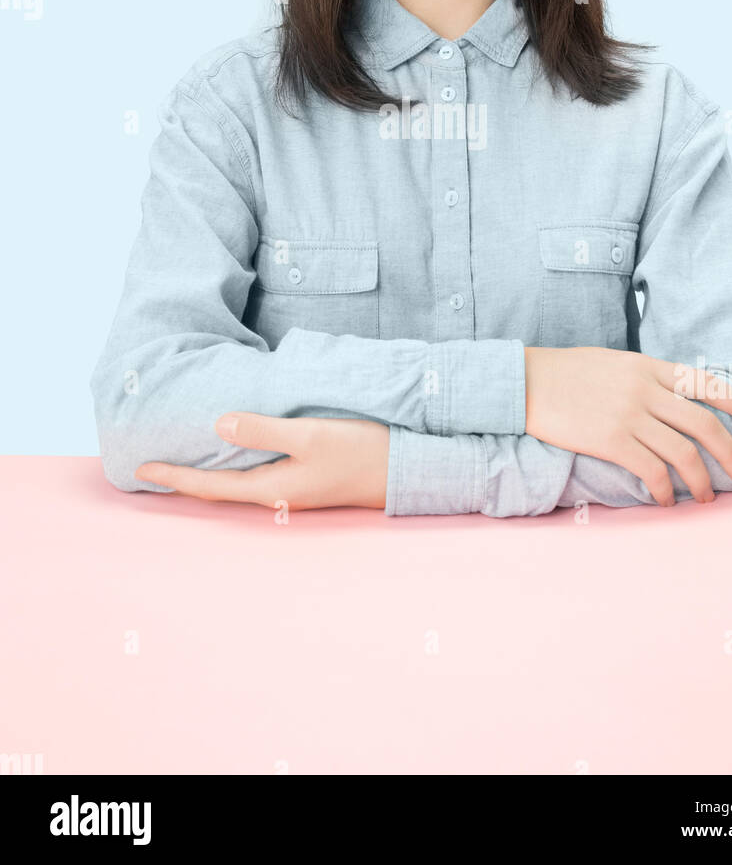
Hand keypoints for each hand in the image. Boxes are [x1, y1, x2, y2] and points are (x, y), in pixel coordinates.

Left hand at [134, 414, 389, 510]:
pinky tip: (235, 451)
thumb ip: (263, 430)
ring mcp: (292, 488)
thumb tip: (219, 423)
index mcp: (271, 489)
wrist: (405, 470)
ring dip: (207, 472)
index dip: (174, 478)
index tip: (140, 471)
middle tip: (151, 469)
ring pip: (237, 481)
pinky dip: (234, 464)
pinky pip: (256, 474)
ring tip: (183, 459)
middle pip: (218, 488)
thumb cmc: (360, 452)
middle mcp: (277, 494)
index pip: (209, 485)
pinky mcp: (306, 477)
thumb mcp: (309, 436)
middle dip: (184, 479)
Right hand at [524, 346, 731, 505]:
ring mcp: (628, 415)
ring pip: (683, 452)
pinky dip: (663, 490)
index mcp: (647, 366)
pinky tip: (664, 500)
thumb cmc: (566, 374)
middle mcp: (644, 389)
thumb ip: (644, 378)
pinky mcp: (610, 440)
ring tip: (704, 497)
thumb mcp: (613, 363)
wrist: (526, 382)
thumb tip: (672, 398)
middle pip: (704, 423)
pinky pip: (650, 470)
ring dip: (699, 481)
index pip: (705, 382)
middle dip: (731, 453)